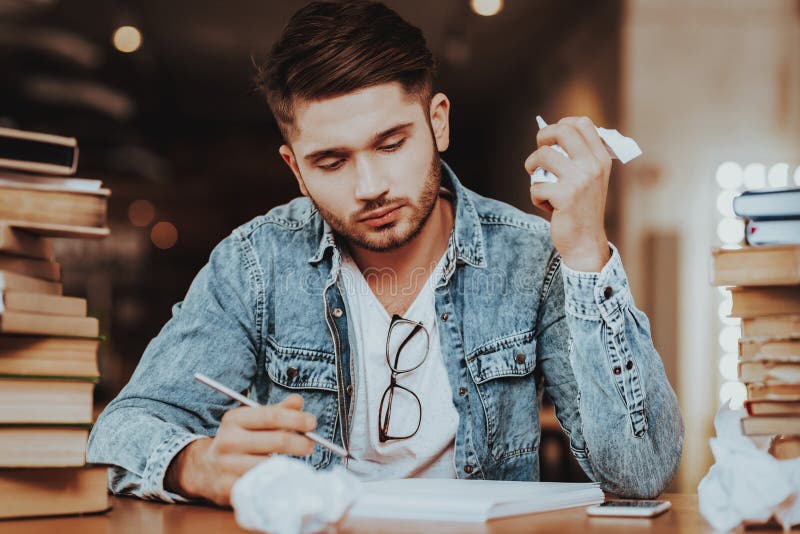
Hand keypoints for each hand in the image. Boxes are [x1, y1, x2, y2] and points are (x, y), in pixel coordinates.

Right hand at [165, 393, 316, 505]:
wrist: (204, 470)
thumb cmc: (237, 442)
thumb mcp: (251, 421)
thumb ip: (276, 411)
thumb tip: (298, 401)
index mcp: (235, 419)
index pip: (272, 416)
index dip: (296, 419)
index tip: (312, 423)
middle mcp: (229, 441)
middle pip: (277, 440)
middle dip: (301, 442)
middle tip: (310, 445)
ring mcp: (227, 466)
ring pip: (273, 464)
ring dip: (291, 464)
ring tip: (297, 463)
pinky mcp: (229, 489)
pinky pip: (262, 485)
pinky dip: (276, 482)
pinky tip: (283, 479)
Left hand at [525, 116, 611, 271]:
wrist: (586, 242)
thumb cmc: (582, 208)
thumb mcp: (590, 179)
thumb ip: (579, 157)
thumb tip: (553, 134)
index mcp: (601, 158)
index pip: (583, 123)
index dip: (561, 124)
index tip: (552, 137)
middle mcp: (593, 166)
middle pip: (562, 131)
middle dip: (542, 137)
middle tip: (539, 152)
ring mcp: (580, 180)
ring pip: (542, 156)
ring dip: (532, 168)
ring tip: (538, 181)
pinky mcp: (565, 196)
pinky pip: (536, 186)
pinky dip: (536, 197)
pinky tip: (547, 206)